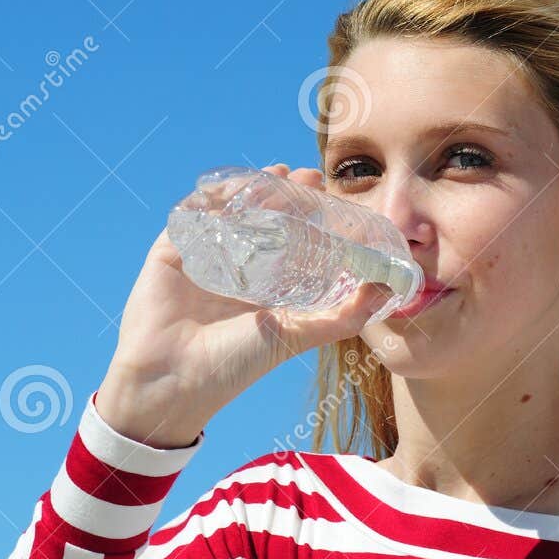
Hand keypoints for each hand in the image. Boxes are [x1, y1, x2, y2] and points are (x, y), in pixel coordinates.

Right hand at [95, 163, 393, 447]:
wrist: (174, 382)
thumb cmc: (233, 366)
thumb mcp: (295, 336)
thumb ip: (341, 317)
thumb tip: (388, 290)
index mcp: (262, 285)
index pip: (290, 237)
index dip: (310, 213)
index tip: (330, 194)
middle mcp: (234, 266)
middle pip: (262, 216)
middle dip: (286, 192)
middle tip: (308, 177)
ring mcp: (202, 255)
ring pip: (230, 208)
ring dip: (253, 187)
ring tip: (278, 176)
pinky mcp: (170, 250)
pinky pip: (191, 213)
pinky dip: (214, 196)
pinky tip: (237, 188)